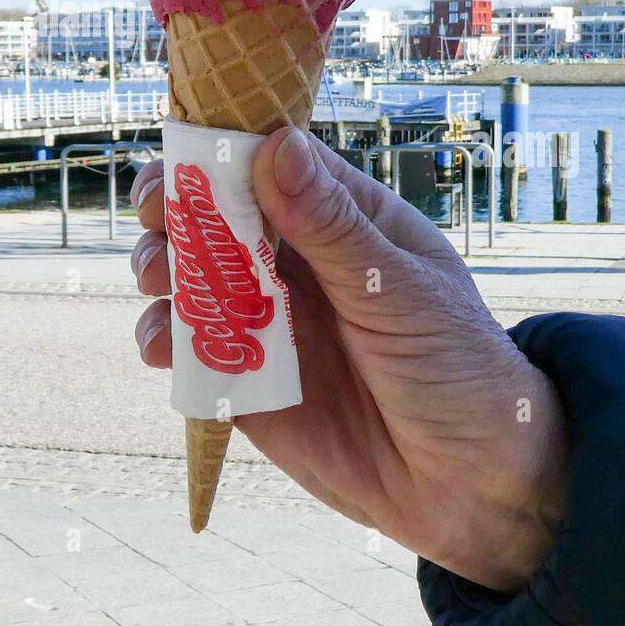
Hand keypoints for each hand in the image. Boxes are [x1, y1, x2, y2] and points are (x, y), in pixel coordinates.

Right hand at [130, 128, 568, 592]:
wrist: (467, 480)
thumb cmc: (456, 367)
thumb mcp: (397, 291)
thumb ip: (332, 227)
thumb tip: (276, 145)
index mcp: (347, 222)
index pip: (273, 166)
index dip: (219, 155)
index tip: (181, 160)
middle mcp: (303, 265)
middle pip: (218, 217)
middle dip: (176, 212)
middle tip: (157, 220)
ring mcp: (273, 323)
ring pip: (194, 281)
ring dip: (163, 273)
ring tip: (160, 280)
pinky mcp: (250, 385)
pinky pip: (193, 353)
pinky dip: (166, 343)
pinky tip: (164, 349)